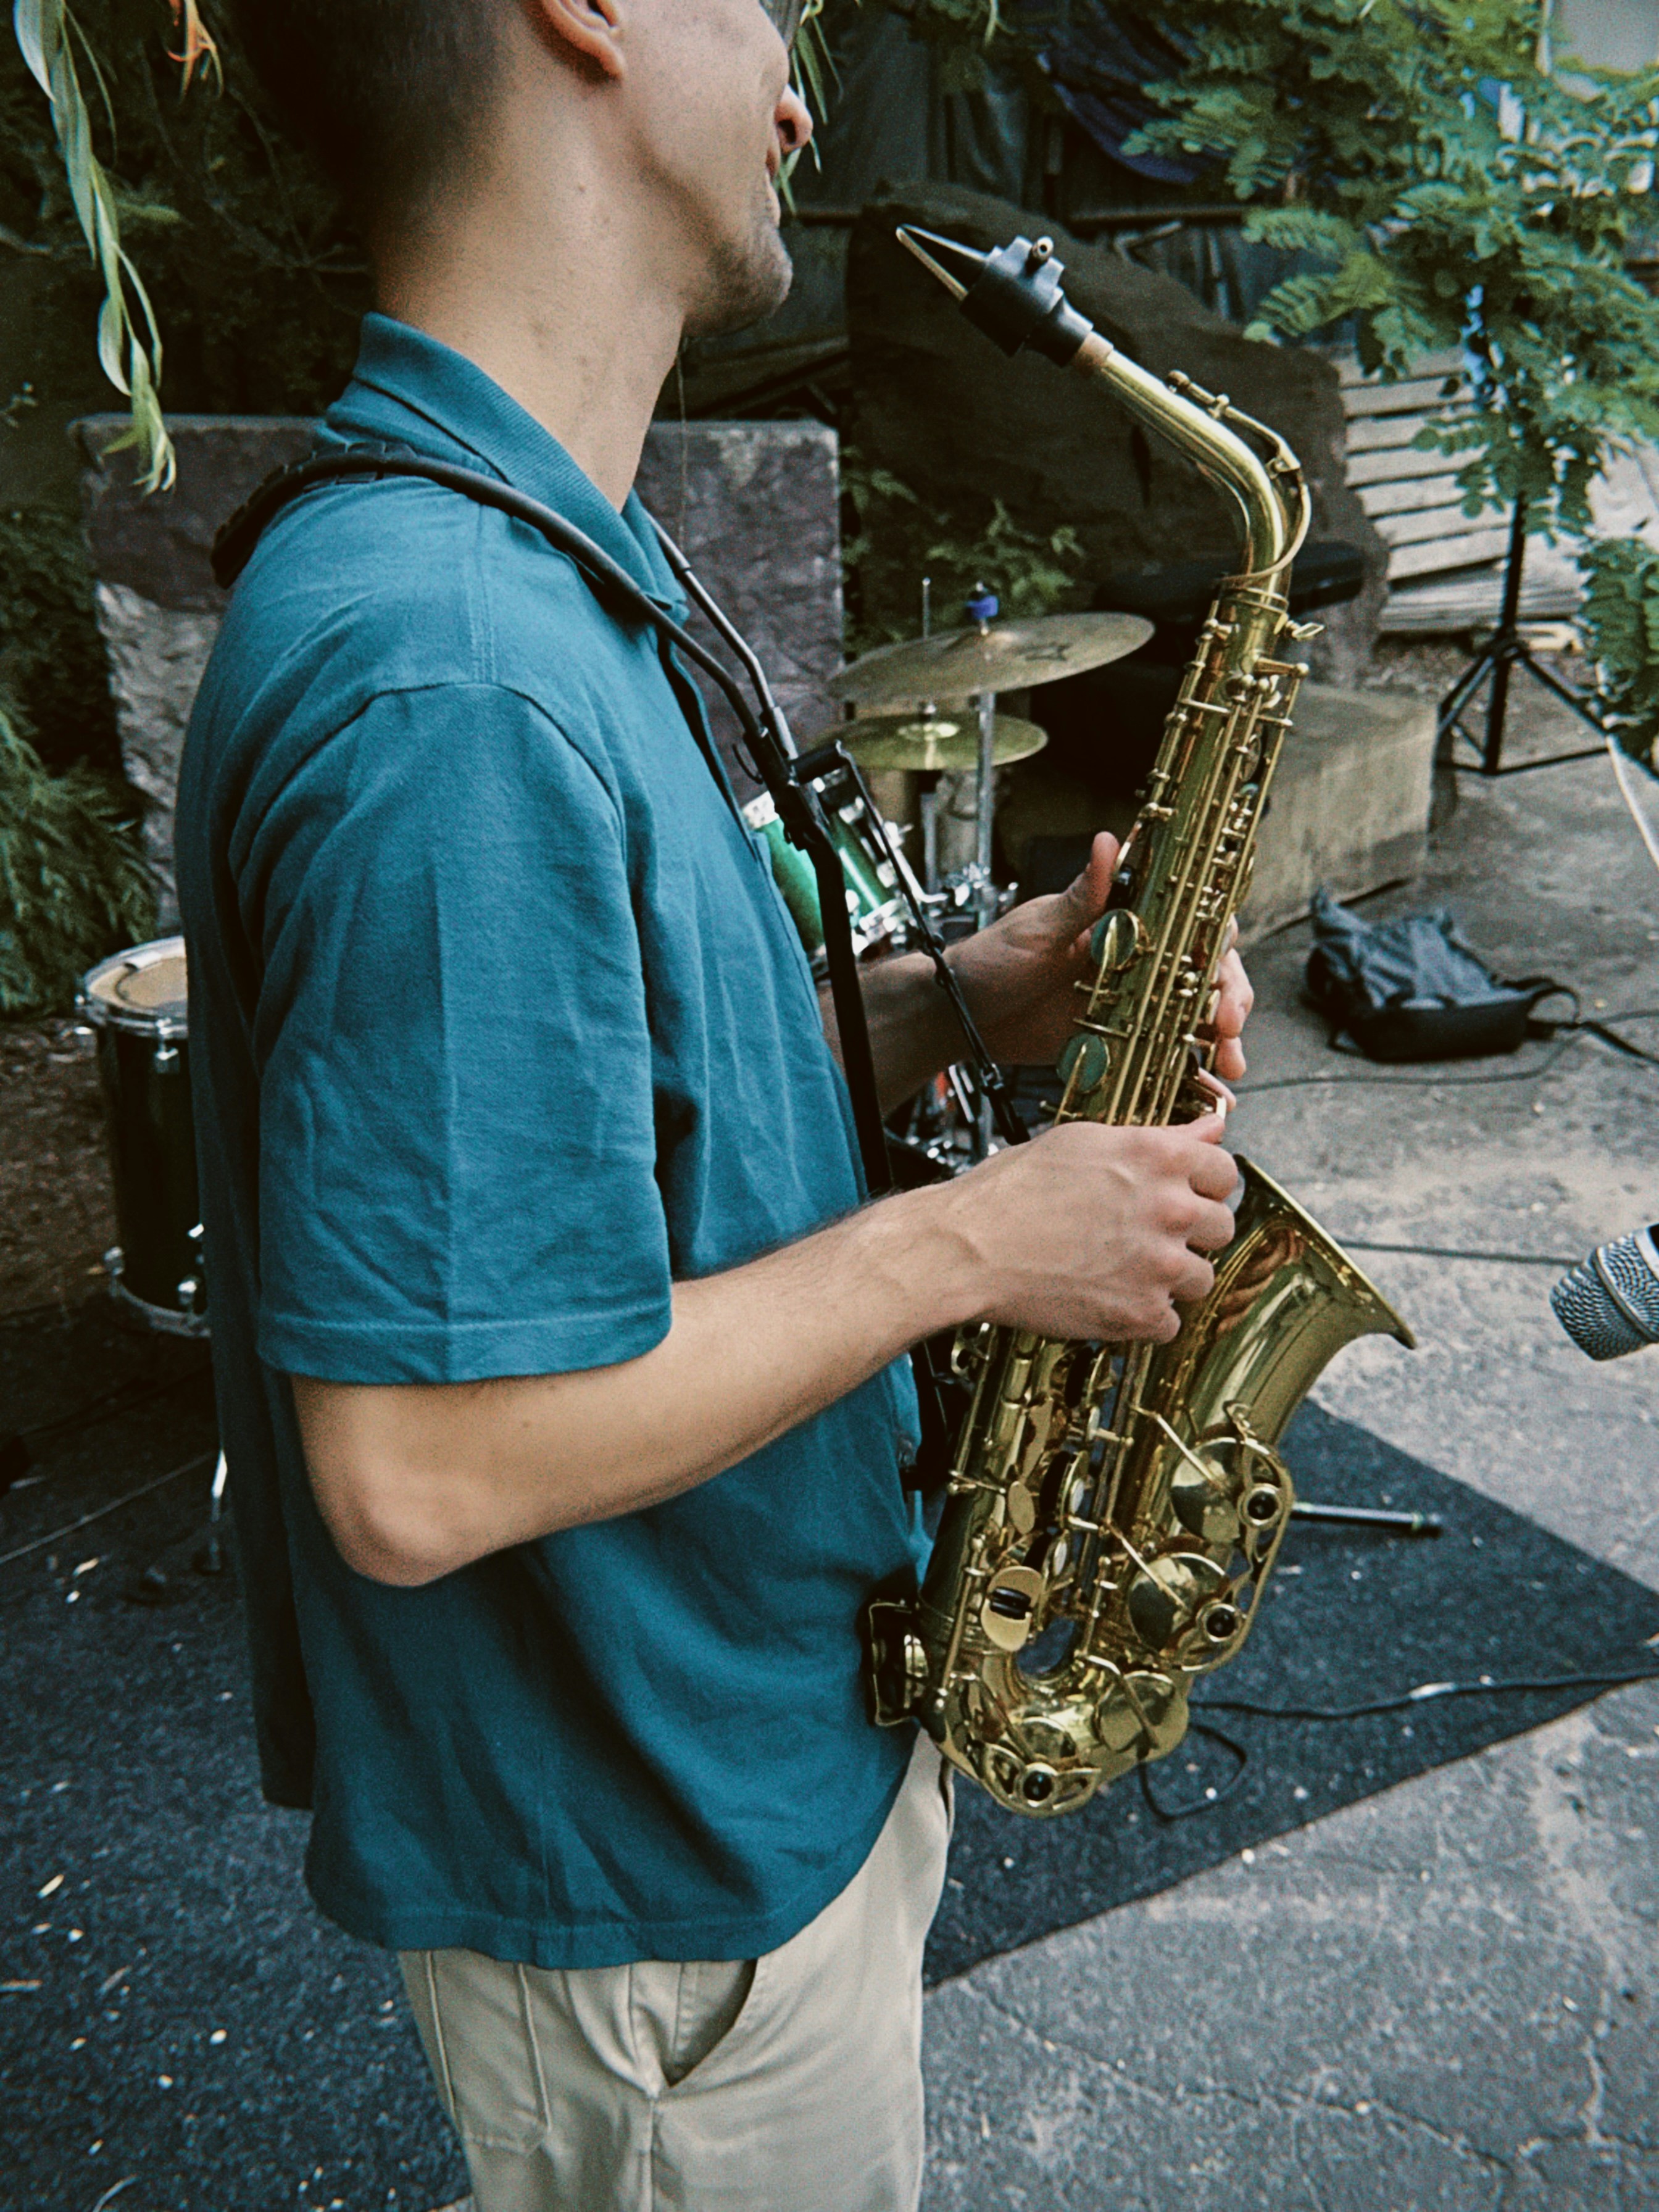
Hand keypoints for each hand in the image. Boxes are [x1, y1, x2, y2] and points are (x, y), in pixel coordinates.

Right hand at [936, 1112, 1239, 1343]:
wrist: (968, 1248)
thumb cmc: (1012, 1192)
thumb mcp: (1084, 1140)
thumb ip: (1156, 1138)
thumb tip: (1206, 1131)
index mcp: (1157, 1158)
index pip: (1226, 1172)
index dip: (1206, 1184)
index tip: (1191, 1195)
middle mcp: (1167, 1208)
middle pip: (1222, 1226)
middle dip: (1193, 1232)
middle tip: (1153, 1235)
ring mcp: (1159, 1264)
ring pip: (1202, 1277)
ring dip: (1172, 1278)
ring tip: (1127, 1268)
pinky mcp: (1140, 1312)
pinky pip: (1170, 1322)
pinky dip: (1145, 1317)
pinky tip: (1112, 1296)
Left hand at [946, 834, 1255, 1080]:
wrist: (960, 1017)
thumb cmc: (991, 961)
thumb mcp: (1037, 929)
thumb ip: (1081, 895)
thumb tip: (1107, 841)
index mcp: (1123, 922)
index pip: (1189, 922)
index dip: (1216, 943)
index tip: (1219, 969)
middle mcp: (1135, 961)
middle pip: (1204, 972)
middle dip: (1227, 997)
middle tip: (1227, 1026)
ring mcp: (1130, 1004)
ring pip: (1193, 1017)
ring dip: (1219, 1040)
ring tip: (1230, 1066)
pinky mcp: (1118, 1043)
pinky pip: (1162, 1058)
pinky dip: (1189, 1075)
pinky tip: (1209, 1094)